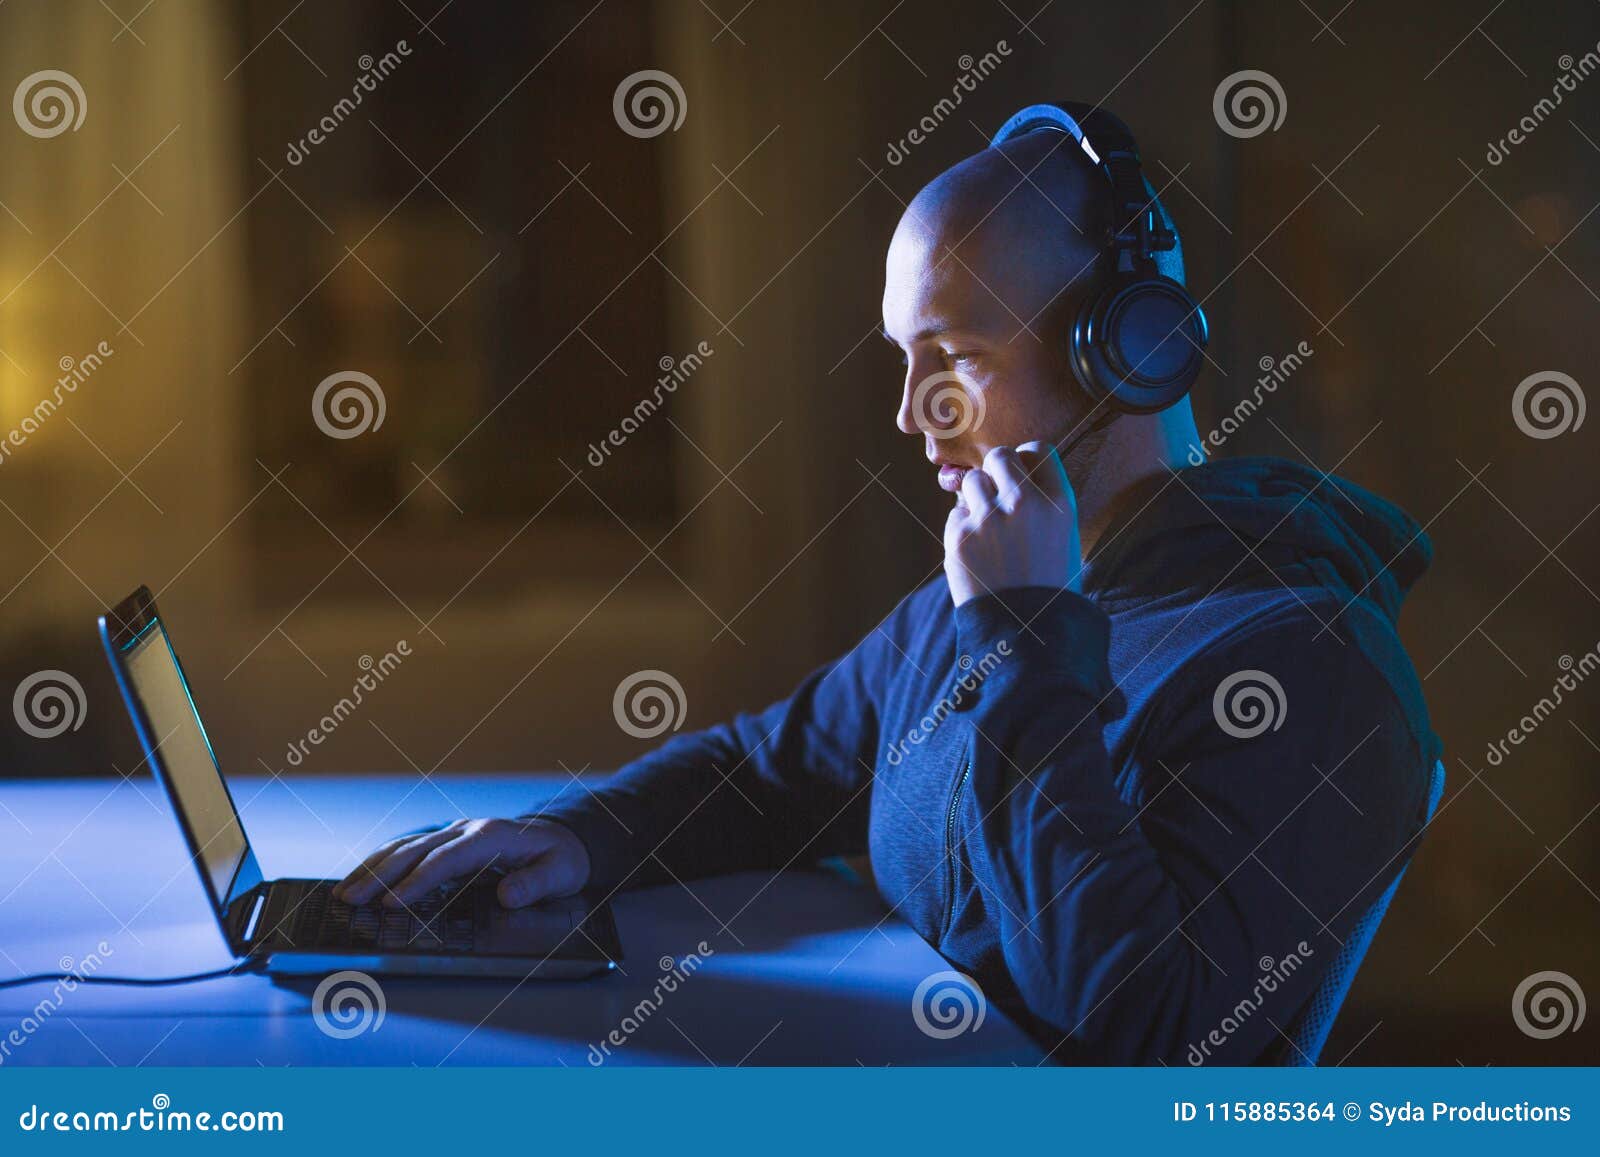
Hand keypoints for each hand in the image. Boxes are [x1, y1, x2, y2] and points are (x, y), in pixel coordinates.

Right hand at [333, 817, 591, 908]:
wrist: (562, 839)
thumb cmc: (561, 859)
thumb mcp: (562, 873)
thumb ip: (537, 884)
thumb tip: (509, 896)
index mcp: (492, 836)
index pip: (447, 859)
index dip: (418, 880)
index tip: (392, 902)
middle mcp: (467, 829)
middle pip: (417, 850)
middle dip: (381, 875)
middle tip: (351, 900)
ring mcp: (455, 832)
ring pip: (406, 845)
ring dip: (373, 867)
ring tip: (344, 892)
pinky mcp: (447, 840)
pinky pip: (409, 848)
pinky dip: (382, 861)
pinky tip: (362, 877)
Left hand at [943, 441, 1082, 606]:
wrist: (1026, 636)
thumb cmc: (1049, 588)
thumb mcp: (1064, 539)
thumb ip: (1041, 503)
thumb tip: (1012, 476)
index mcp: (1059, 503)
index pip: (1038, 450)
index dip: (1026, 461)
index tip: (1022, 475)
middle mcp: (1025, 504)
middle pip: (1000, 456)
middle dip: (997, 471)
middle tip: (999, 496)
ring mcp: (989, 519)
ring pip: (973, 481)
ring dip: (978, 498)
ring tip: (990, 530)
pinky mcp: (960, 537)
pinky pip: (957, 515)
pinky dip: (964, 529)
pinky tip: (979, 555)